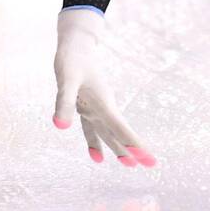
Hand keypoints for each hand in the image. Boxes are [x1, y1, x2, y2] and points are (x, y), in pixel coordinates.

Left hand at [52, 7, 154, 166]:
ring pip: (108, 132)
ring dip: (118, 148)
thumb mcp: (66, 80)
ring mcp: (94, 107)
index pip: (120, 128)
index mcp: (103, 102)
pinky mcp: (85, 105)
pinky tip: (96, 156)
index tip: (147, 160)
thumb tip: (60, 127)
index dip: (133, 145)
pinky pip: (92, 128)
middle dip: (132, 150)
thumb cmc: (72, 60)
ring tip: (129, 165)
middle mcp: (102, 107)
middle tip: (149, 165)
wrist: (76, 45)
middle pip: (119, 132)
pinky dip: (94, 142)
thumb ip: (63, 103)